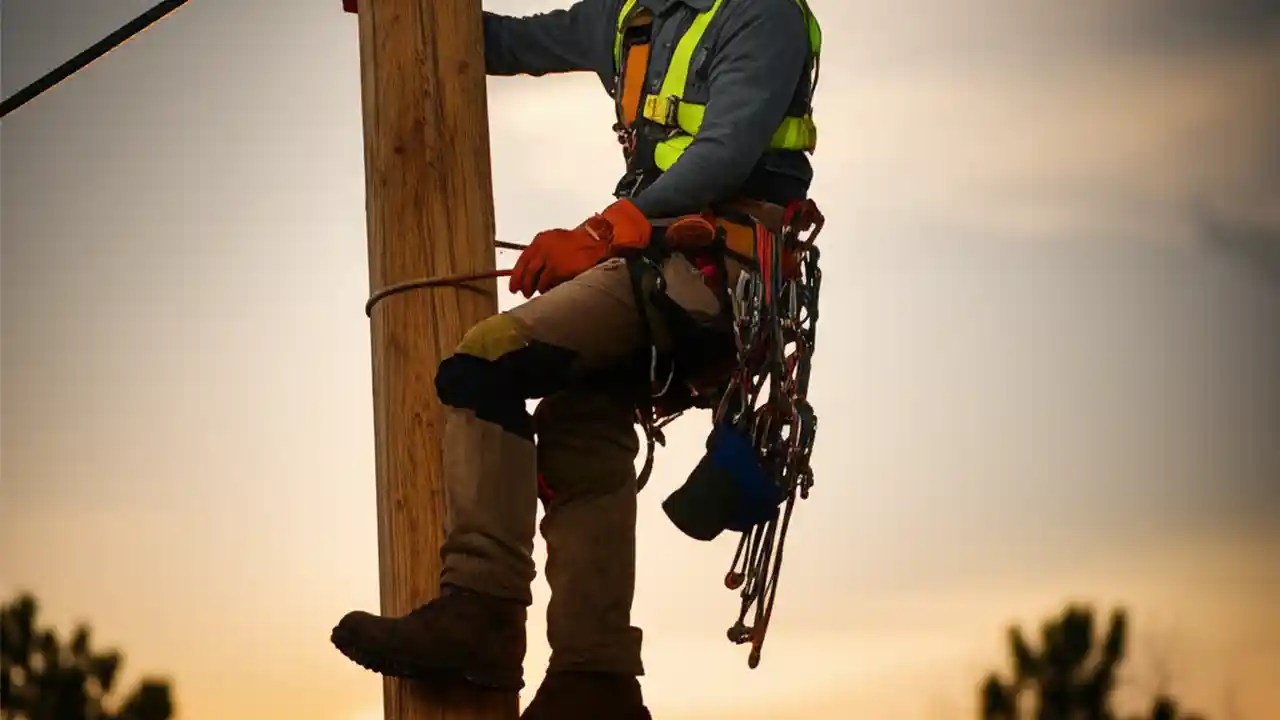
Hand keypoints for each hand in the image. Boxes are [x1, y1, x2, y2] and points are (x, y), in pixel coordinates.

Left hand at [508, 199, 651, 297]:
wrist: (594, 242)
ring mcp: (550, 259)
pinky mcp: (557, 269)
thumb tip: (529, 272)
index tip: (513, 286)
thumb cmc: (577, 243)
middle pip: (526, 272)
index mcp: (540, 240)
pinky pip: (547, 284)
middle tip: (524, 293)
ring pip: (536, 280)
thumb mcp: (554, 242)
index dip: (515, 275)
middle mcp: (542, 248)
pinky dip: (547, 289)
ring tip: (539, 292)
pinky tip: (550, 290)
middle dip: (523, 285)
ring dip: (536, 288)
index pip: (522, 260)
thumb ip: (541, 253)